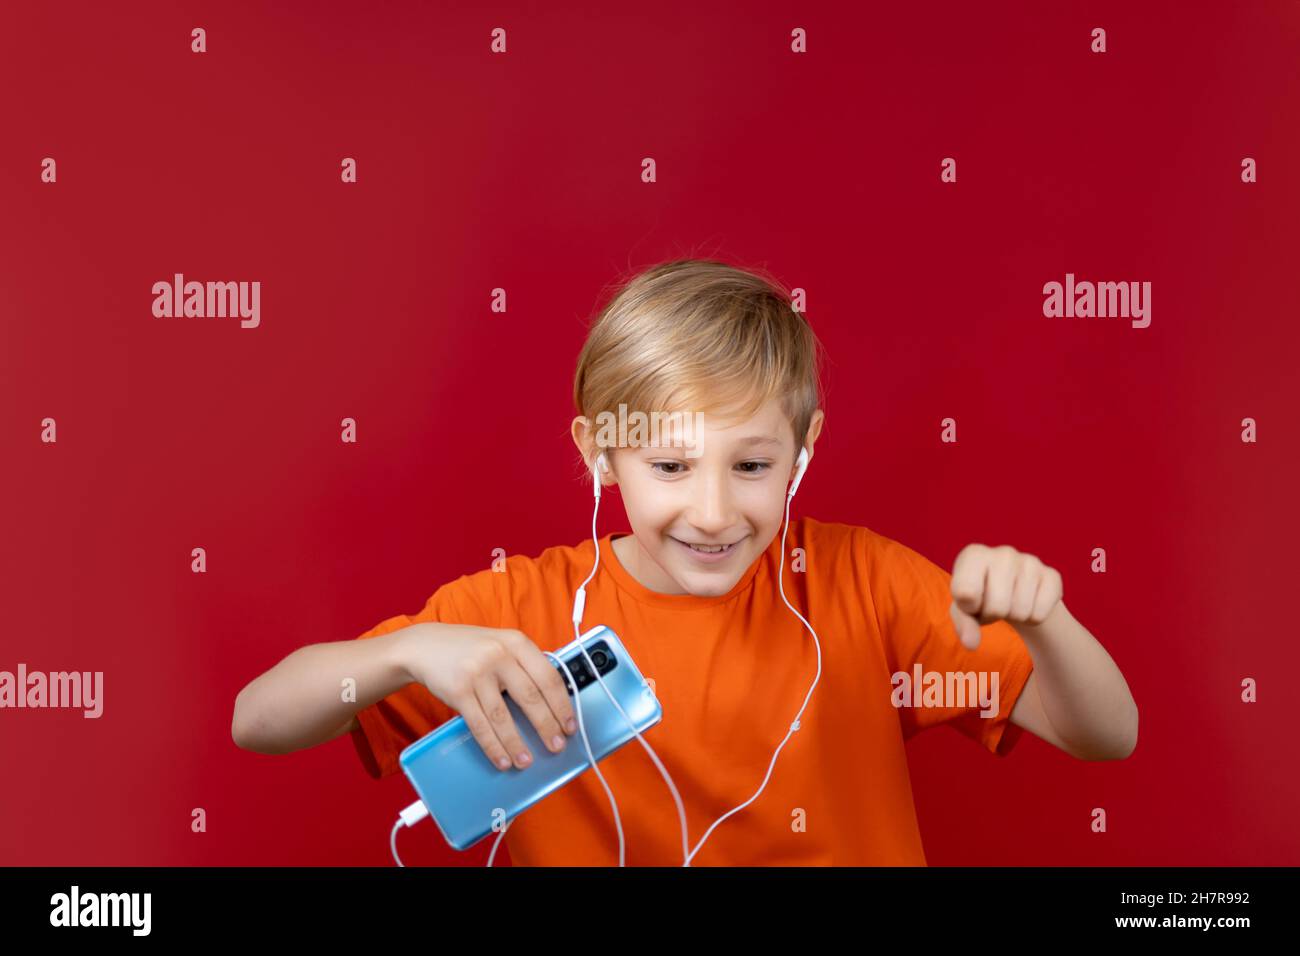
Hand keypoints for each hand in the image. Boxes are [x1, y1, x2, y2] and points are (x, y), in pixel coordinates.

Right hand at [399, 624, 577, 771]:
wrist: (424, 645)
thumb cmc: (469, 649)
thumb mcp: (501, 644)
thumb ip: (523, 665)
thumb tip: (552, 703)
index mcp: (517, 642)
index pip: (548, 677)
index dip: (562, 705)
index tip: (570, 725)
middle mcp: (499, 655)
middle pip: (531, 698)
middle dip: (547, 727)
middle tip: (556, 746)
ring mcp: (477, 673)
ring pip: (504, 717)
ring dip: (518, 744)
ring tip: (527, 761)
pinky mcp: (458, 691)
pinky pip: (480, 725)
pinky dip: (493, 746)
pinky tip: (503, 759)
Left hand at [948, 544, 1062, 649]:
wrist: (1013, 587)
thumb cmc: (981, 595)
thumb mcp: (964, 608)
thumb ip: (963, 623)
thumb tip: (971, 644)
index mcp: (974, 554)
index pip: (966, 593)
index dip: (969, 607)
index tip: (972, 600)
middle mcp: (1003, 553)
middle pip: (997, 607)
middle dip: (993, 614)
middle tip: (993, 604)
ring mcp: (1030, 562)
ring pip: (1020, 611)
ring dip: (1013, 617)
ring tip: (1008, 602)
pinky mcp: (1052, 576)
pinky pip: (1039, 615)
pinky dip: (1032, 618)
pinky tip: (1027, 602)